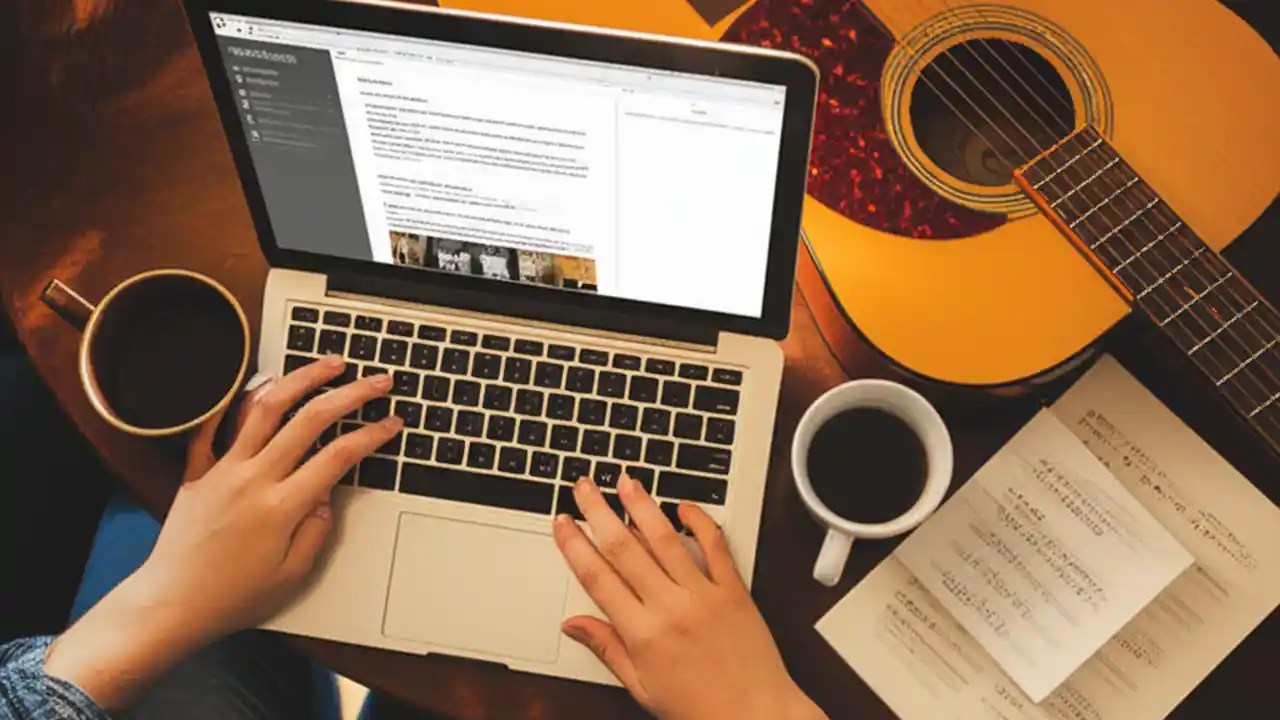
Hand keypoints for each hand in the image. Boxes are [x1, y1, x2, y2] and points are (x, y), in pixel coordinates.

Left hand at [144, 356, 401, 637]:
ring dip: (301, 379)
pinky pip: (211, 427)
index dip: (372, 434)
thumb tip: (328, 496)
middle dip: (350, 393)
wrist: (170, 604)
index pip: (339, 456)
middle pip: (310, 419)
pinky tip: (250, 382)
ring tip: (327, 364)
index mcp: (282, 506)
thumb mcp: (292, 575)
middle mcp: (253, 478)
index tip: (391, 422)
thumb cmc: (233, 598)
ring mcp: (222, 470)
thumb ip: (317, 531)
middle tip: (375, 381)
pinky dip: (230, 401)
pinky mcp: (197, 473)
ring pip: (265, 408)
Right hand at [553, 475, 825, 719]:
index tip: (563, 523)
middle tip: (584, 486)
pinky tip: (684, 506)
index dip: (575, 546)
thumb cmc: (699, 709)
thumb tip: (573, 624)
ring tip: (627, 481)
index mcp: (643, 634)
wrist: (756, 717)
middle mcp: (671, 608)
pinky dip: (701, 523)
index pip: (598, 578)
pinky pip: (715, 548)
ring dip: (643, 506)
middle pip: (626, 549)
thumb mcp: (641, 687)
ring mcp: (704, 595)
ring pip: (666, 540)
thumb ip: (607, 648)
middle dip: (600, 512)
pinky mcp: (734, 591)